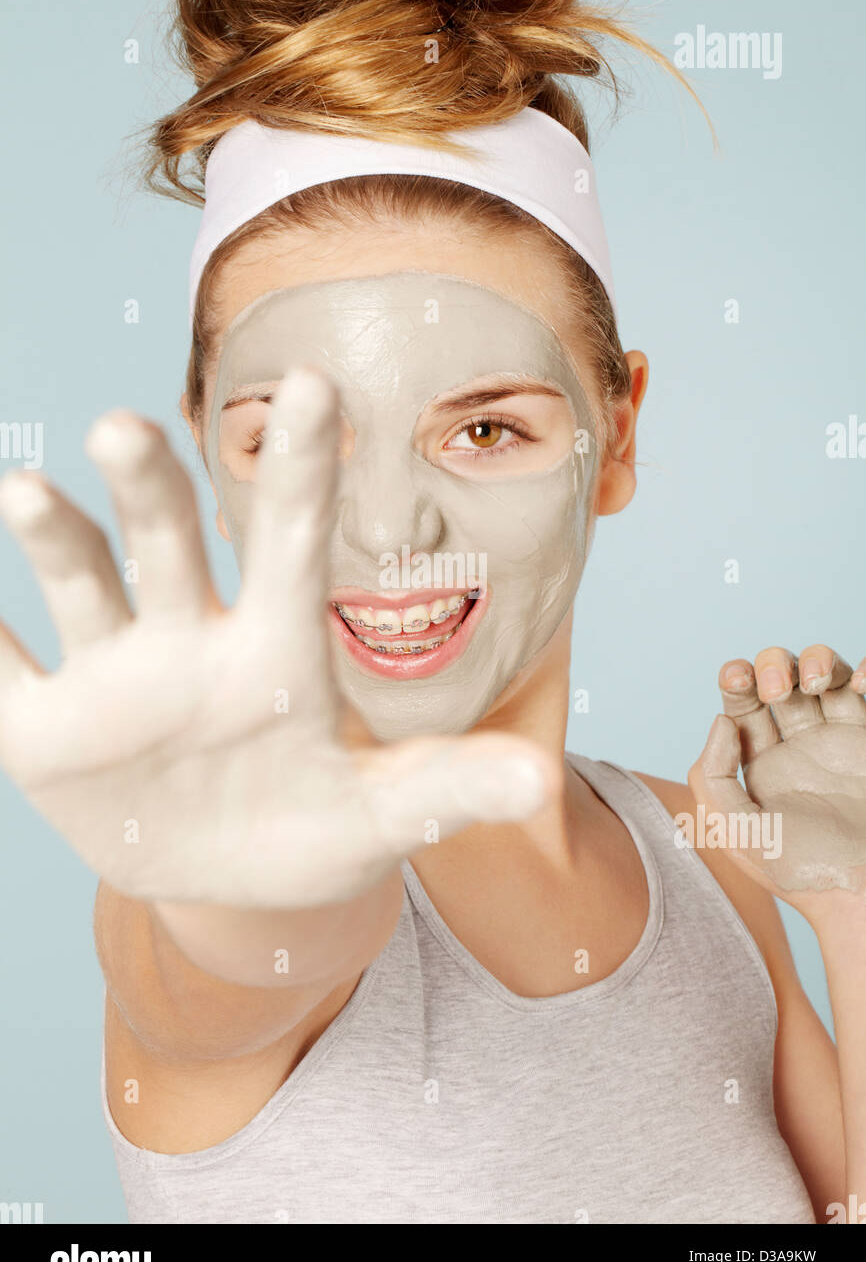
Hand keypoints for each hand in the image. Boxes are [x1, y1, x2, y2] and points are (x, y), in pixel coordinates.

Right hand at [0, 369, 551, 909]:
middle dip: (148, 488)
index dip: (302, 469)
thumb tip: (541, 790)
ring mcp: (111, 677)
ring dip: (52, 540)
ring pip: (80, 587)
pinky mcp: (46, 730)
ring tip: (25, 491)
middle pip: (168, 543)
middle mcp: (188, 638)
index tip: (316, 382)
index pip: (290, 541)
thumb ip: (448, 789)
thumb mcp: (384, 816)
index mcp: (275, 647)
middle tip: (125, 428)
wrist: (228, 879)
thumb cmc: (315, 827)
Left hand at [688, 644, 865, 917]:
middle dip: (774, 666)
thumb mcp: (734, 832)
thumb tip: (721, 721)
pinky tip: (859, 686)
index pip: (742, 704)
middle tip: (778, 688)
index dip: (736, 679)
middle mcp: (800, 747)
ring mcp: (841, 740)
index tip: (735, 679)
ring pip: (827, 674)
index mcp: (760, 765)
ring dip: (818, 661)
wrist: (864, 891)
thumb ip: (711, 775)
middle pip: (782, 679)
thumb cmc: (802, 871)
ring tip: (816, 683)